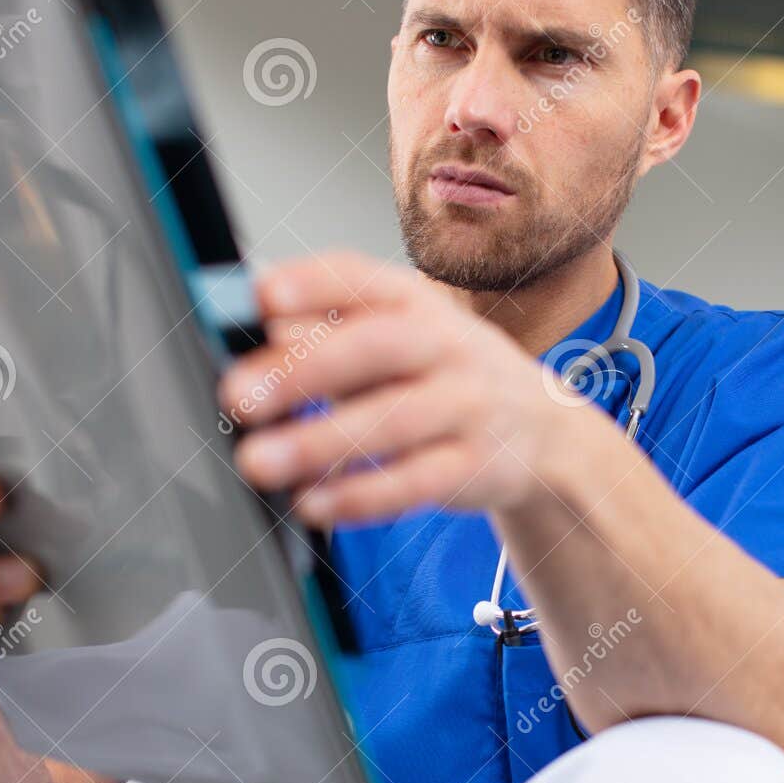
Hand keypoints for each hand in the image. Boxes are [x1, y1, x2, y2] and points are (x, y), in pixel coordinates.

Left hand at [219, 252, 567, 525]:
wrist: (545, 430)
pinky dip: (360, 496)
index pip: (361, 278)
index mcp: (415, 302)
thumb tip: (259, 332)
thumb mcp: (395, 337)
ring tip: (258, 460)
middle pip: (376, 348)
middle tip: (238, 396)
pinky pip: (415, 482)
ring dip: (318, 443)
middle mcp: (446, 346)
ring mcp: (466, 406)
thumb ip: (327, 332)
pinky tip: (313, 504)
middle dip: (303, 370)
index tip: (261, 298)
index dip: (312, 284)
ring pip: (393, 422)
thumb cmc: (444, 375)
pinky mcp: (475, 466)